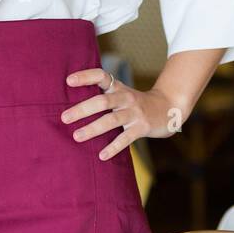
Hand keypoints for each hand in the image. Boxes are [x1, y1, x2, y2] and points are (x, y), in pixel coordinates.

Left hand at [61, 68, 181, 161]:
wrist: (168, 108)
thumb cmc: (137, 104)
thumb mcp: (122, 95)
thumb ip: (103, 97)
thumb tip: (73, 107)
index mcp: (118, 88)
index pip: (101, 76)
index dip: (85, 77)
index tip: (68, 81)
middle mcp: (125, 98)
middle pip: (102, 101)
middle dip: (82, 109)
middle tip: (64, 117)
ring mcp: (134, 113)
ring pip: (111, 120)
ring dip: (93, 128)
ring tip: (77, 136)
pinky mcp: (142, 127)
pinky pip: (126, 138)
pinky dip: (113, 147)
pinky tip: (102, 156)